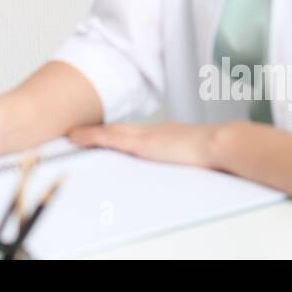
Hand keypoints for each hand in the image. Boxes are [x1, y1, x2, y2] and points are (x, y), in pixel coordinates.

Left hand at [67, 121, 220, 168]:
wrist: (221, 144)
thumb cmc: (216, 151)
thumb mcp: (197, 154)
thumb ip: (188, 156)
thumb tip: (190, 162)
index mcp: (165, 134)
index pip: (134, 132)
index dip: (115, 132)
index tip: (101, 133)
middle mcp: (152, 131)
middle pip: (117, 129)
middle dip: (97, 130)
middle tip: (76, 132)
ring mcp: (145, 135)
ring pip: (109, 132)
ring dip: (89, 133)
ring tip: (69, 135)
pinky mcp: (141, 143)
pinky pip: (109, 138)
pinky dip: (91, 137)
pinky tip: (76, 139)